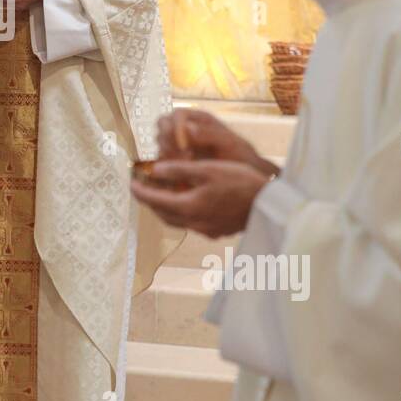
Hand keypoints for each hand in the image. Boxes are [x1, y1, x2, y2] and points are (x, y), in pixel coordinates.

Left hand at [130, 158, 270, 237]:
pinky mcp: (217, 231)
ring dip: (165, 208)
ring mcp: (205, 230)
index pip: (154, 200)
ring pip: (176, 221)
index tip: (130, 181)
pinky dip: (181, 213)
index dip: (140, 191)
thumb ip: (179, 169)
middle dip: (150, 201)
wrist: (269, 204)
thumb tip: (155, 169)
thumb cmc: (240, 182)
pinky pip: (190, 224)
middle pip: (163, 214)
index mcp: (188, 207)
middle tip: (143, 187)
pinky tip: (187, 203)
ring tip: (161, 194)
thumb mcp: (208, 169)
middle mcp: (194, 223)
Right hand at [156, 108, 277, 175]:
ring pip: (160, 143)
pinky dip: (167, 167)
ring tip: (184, 169)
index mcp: (198, 118)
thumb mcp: (230, 143)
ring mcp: (178, 143)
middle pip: (162, 125)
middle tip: (180, 158)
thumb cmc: (240, 156)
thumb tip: (187, 128)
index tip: (184, 147)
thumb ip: (209, 134)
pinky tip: (180, 176)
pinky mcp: (174, 159)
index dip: (175, 128)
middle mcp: (185, 128)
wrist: (244, 176)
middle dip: (168, 141)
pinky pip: (162, 159)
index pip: (176, 115)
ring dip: (167, 155)